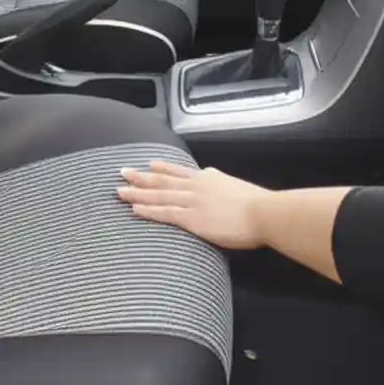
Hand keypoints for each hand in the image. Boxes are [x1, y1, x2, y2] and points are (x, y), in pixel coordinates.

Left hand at [117, 161, 273, 249]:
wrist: (264, 213)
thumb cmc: (257, 204)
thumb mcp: (235, 184)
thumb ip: (219, 179)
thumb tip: (211, 172)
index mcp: (208, 179)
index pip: (180, 172)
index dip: (162, 169)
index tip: (148, 164)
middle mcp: (196, 187)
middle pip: (163, 181)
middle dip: (141, 178)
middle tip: (123, 173)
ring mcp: (193, 202)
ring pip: (159, 196)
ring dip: (137, 193)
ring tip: (119, 191)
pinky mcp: (193, 219)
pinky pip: (165, 214)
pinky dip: (148, 211)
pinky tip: (134, 209)